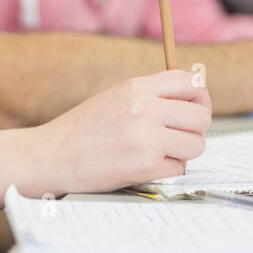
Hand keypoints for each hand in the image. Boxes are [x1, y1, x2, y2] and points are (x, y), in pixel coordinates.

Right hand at [30, 68, 211, 195]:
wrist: (50, 156)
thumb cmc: (81, 130)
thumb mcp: (116, 98)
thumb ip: (151, 95)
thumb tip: (192, 96)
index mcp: (137, 87)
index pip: (192, 82)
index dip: (200, 97)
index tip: (194, 109)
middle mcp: (145, 108)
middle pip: (202, 116)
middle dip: (195, 129)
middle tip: (178, 137)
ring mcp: (147, 137)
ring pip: (197, 144)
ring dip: (184, 152)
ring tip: (160, 153)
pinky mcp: (145, 165)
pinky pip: (179, 168)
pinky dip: (166, 170)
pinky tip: (144, 166)